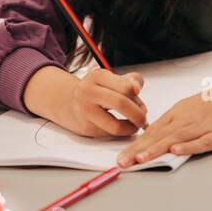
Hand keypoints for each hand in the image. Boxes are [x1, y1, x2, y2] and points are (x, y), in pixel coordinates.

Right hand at [23, 66, 147, 137]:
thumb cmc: (98, 90)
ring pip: (116, 126)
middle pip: (121, 104)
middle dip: (138, 114)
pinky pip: (110, 134)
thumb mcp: (111, 79)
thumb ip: (130, 80)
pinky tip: (124, 127)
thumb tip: (137, 88)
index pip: (125, 86)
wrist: (68, 102)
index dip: (138, 96)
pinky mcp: (86, 127)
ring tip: (135, 125)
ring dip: (131, 128)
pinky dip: (122, 132)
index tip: (141, 100)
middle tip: (144, 118)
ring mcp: (85, 111)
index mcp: (97, 76)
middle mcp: (88, 92)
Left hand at [115, 74, 211, 166]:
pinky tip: (176, 150)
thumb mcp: (183, 112)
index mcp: (174, 116)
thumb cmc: (208, 107)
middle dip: (139, 151)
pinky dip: (188, 145)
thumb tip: (147, 139)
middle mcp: (184, 121)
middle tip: (122, 163)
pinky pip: (200, 142)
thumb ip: (167, 126)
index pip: (150, 134)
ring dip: (157, 149)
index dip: (135, 146)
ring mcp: (200, 128)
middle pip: (158, 138)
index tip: (120, 158)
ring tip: (141, 159)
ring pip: (175, 139)